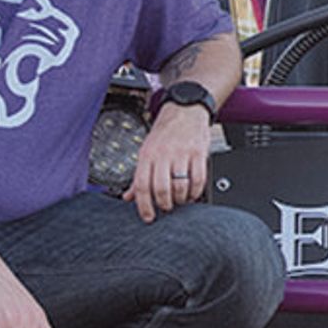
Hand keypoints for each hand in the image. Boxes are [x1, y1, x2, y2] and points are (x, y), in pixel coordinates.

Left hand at [126, 102, 210, 222]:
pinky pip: (198, 179)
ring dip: (180, 199)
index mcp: (147, 155)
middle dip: (164, 204)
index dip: (144, 206)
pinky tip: (192, 193)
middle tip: (166, 207)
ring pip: (180, 186)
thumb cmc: (165, 132)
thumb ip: (139, 175)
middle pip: (161, 189)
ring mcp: (182, 153)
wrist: (185, 110)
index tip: (148, 217)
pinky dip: (195, 191)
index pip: (141, 186)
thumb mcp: (147, 151)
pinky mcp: (199, 153)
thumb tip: (128, 197)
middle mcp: (163, 154)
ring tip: (180, 200)